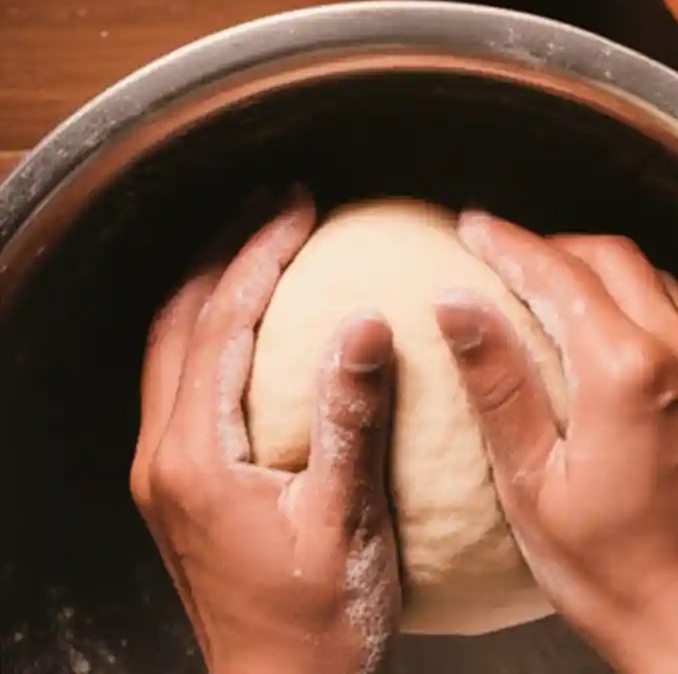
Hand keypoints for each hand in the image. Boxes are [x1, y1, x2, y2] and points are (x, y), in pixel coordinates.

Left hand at [130, 188, 400, 673]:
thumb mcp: (348, 517)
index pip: (221, 325)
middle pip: (178, 324)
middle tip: (273, 204)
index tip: (296, 206)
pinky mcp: (181, 488)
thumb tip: (366, 323)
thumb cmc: (319, 620)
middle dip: (224, 254)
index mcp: (198, 457)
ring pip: (170, 351)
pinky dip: (212, 335)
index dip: (258, 256)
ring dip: (212, 290)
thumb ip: (353, 418)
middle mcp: (165, 457)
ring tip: (259, 244)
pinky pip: (182, 385)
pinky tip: (253, 327)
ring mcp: (165, 473)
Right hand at [435, 213, 677, 672]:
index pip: (559, 274)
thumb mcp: (533, 485)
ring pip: (657, 282)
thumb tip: (456, 303)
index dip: (509, 244)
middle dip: (556, 247)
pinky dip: (644, 307)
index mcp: (628, 372)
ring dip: (603, 272)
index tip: (471, 227)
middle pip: (615, 258)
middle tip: (505, 257)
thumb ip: (498, 383)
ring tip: (551, 290)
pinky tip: (611, 336)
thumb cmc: (612, 572)